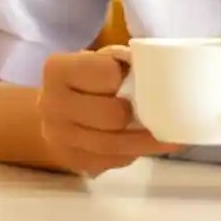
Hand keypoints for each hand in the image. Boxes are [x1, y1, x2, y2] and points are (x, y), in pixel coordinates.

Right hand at [38, 49, 181, 176]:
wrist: (58, 108)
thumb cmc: (90, 77)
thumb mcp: (103, 58)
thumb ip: (124, 60)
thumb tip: (158, 72)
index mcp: (58, 70)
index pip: (107, 74)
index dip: (124, 76)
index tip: (134, 75)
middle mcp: (50, 105)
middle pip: (112, 116)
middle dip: (136, 112)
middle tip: (156, 108)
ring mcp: (57, 137)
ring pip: (113, 146)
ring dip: (147, 142)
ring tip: (171, 135)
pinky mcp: (70, 161)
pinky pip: (109, 162)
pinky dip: (133, 154)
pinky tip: (148, 145)